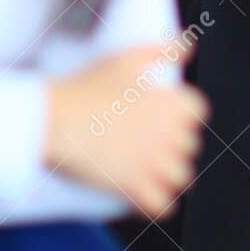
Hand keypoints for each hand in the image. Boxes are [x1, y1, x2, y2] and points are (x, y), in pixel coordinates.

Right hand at [44, 40, 209, 220]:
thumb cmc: (86, 86)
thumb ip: (164, 50)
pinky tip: (152, 200)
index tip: (167, 115)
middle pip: (190, 145)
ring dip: (171, 174)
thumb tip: (189, 44)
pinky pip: (163, 206)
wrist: (51, 119)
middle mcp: (168, 133)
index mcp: (170, 102)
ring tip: (155, 171)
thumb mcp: (127, 58)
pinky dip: (161, 205)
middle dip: (176, 144)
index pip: (198, 111)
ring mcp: (152, 162)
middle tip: (154, 142)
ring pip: (181, 177)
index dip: (183, 113)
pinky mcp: (134, 187)